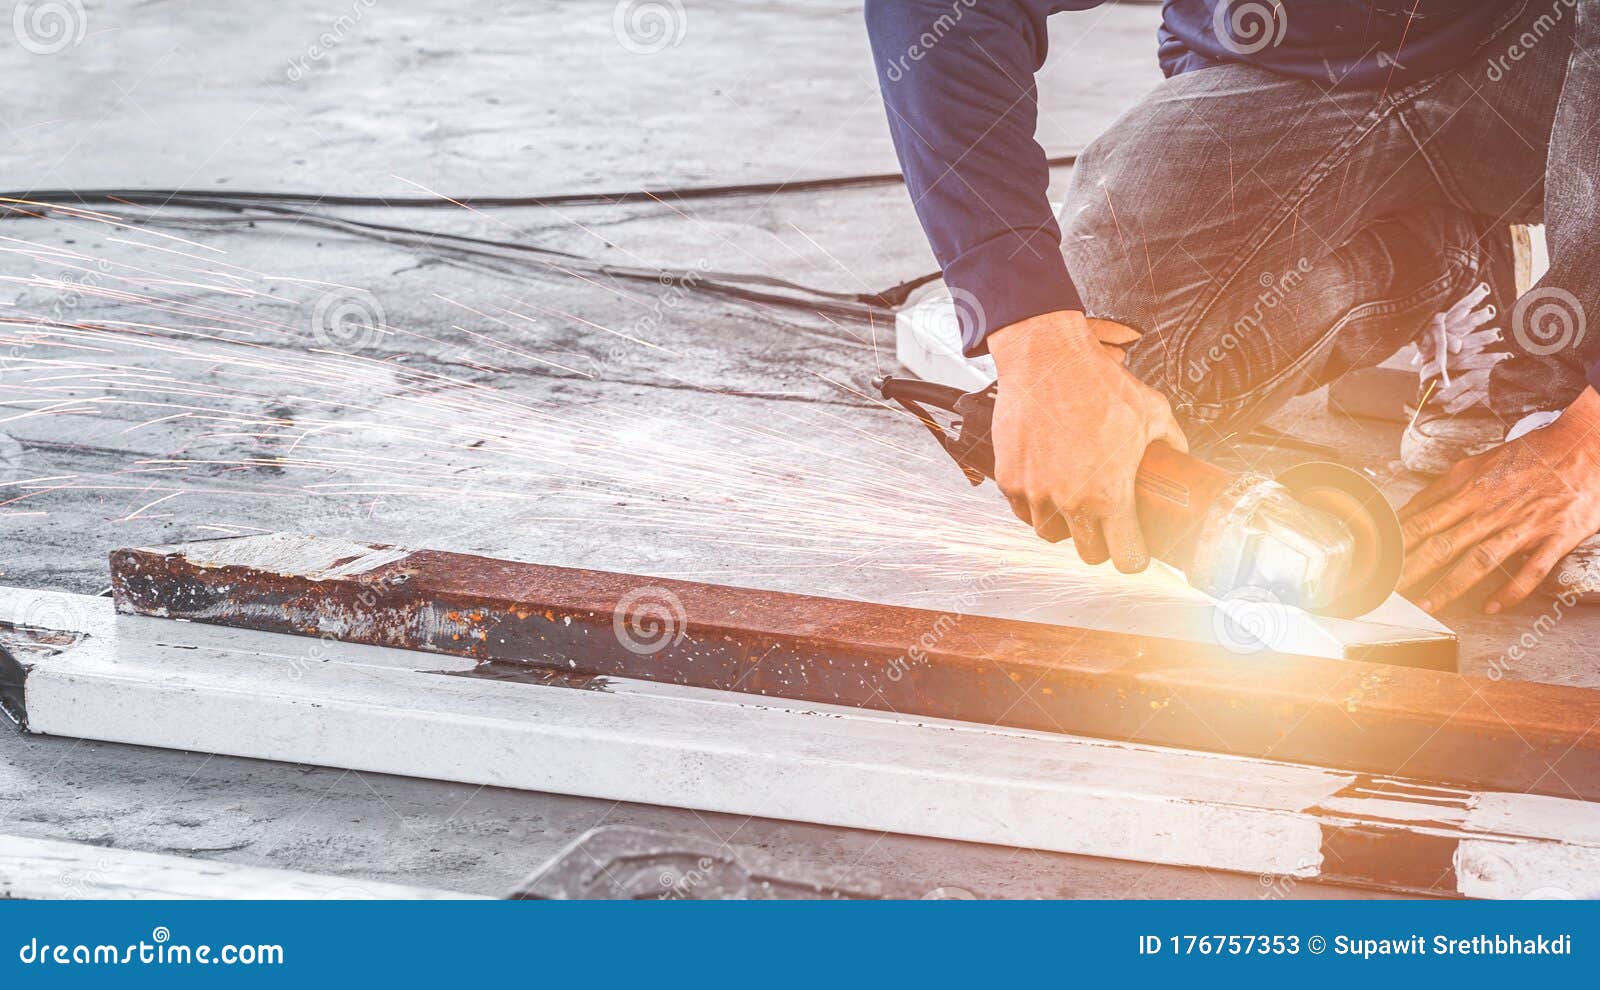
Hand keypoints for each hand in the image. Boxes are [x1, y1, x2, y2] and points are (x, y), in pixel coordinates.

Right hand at [987, 309, 1186, 570]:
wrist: (1046, 359)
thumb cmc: (1096, 383)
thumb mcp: (1152, 412)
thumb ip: (1172, 443)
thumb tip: (1181, 458)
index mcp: (1109, 494)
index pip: (1125, 558)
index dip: (1135, 556)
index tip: (1135, 548)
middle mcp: (1070, 501)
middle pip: (1088, 554)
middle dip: (1101, 543)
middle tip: (1106, 524)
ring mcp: (1035, 493)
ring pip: (1052, 534)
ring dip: (1065, 523)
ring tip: (1074, 499)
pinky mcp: (1009, 479)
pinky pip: (1024, 510)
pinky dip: (1036, 505)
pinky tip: (1049, 485)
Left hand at [1400, 387, 1599, 613]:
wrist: (1585, 445)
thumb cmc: (1530, 456)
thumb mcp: (1478, 464)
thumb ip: (1445, 490)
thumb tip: (1411, 511)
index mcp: (1470, 488)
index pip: (1422, 519)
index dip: (1396, 543)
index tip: (1375, 561)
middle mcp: (1492, 507)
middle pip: (1443, 542)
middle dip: (1411, 569)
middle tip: (1387, 590)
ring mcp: (1523, 523)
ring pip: (1480, 559)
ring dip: (1450, 585)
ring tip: (1426, 605)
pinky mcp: (1555, 536)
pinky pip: (1531, 570)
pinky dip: (1511, 590)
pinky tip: (1491, 606)